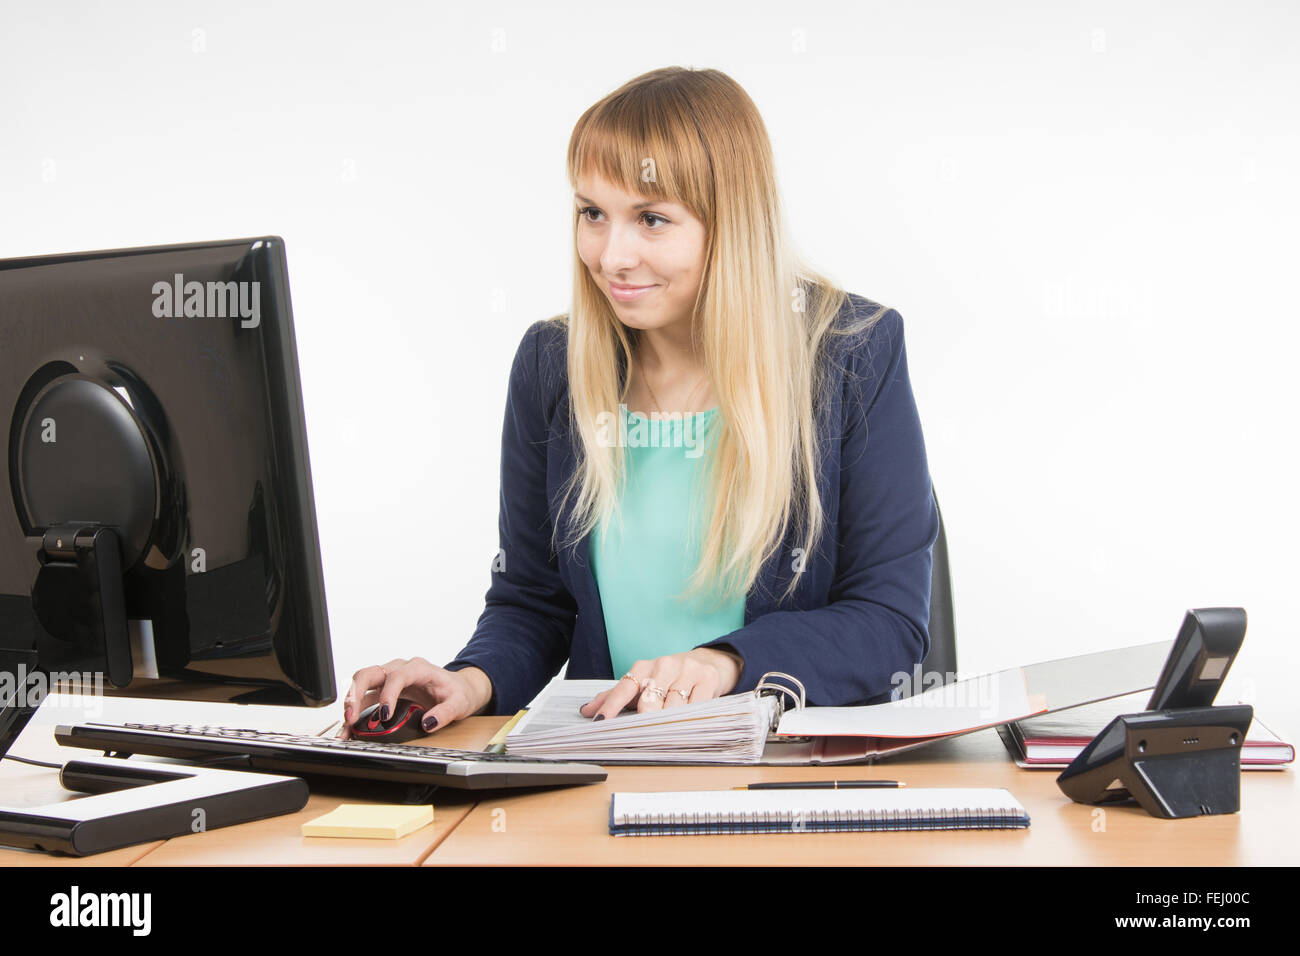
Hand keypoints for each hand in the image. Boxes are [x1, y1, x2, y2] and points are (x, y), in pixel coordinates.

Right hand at [337, 659, 493, 738]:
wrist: (458, 688)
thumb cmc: (456, 691)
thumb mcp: (459, 702)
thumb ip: (446, 712)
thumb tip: (429, 722)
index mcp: (418, 668)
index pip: (397, 676)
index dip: (388, 694)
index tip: (385, 715)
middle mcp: (399, 669)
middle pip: (370, 673)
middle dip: (356, 694)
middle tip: (351, 717)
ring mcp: (389, 679)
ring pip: (361, 684)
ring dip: (350, 704)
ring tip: (346, 727)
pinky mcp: (384, 690)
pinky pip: (364, 698)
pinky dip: (355, 711)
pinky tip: (349, 728)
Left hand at [578, 648, 743, 720]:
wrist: (707, 662)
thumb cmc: (668, 677)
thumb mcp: (642, 683)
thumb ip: (615, 696)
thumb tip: (586, 711)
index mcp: (644, 667)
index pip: (624, 687)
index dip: (611, 706)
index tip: (600, 722)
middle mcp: (665, 665)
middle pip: (650, 698)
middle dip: (644, 718)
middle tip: (639, 735)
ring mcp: (687, 671)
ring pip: (673, 705)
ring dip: (668, 722)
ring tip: (664, 734)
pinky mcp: (707, 680)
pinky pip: (696, 705)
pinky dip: (689, 718)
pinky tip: (686, 726)